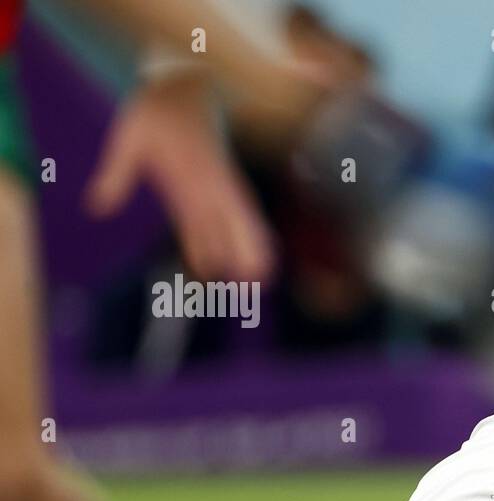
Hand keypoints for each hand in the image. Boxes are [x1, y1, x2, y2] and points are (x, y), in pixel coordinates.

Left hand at [85, 70, 274, 281]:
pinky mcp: (204, 189)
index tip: (250, 260)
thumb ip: (116, 173)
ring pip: (233, 224)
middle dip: (251, 250)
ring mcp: (212, 187)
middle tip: (260, 283)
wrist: (182, 86)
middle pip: (239, 222)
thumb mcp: (130, 136)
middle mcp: (212, 184)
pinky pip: (214, 219)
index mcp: (200, 174)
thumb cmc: (156, 109)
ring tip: (252, 283)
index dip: (240, 236)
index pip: (226, 209)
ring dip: (242, 250)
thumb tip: (96, 209)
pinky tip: (212, 265)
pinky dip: (216, 242)